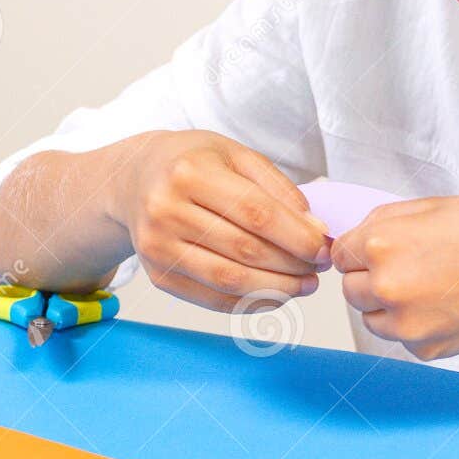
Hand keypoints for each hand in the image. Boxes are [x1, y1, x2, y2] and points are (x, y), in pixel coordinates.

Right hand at [110, 131, 329, 311]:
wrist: (134, 180)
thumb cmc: (193, 164)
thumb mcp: (236, 155)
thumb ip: (278, 189)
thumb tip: (315, 230)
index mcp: (189, 173)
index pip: (255, 212)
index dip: (296, 236)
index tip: (323, 248)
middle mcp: (166, 211)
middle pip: (244, 250)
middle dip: (292, 265)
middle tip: (320, 267)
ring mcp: (157, 247)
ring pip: (230, 280)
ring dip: (277, 289)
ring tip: (305, 283)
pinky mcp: (157, 276)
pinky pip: (213, 299)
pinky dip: (251, 303)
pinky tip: (276, 294)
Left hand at [330, 196, 458, 360]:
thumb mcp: (432, 207)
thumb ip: (385, 222)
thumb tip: (354, 238)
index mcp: (382, 245)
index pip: (339, 254)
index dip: (361, 249)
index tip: (384, 248)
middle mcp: (387, 288)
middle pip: (350, 289)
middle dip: (371, 277)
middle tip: (412, 266)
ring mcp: (407, 324)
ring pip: (372, 319)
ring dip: (389, 306)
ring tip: (431, 286)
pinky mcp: (428, 349)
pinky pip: (403, 339)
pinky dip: (416, 326)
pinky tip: (446, 305)